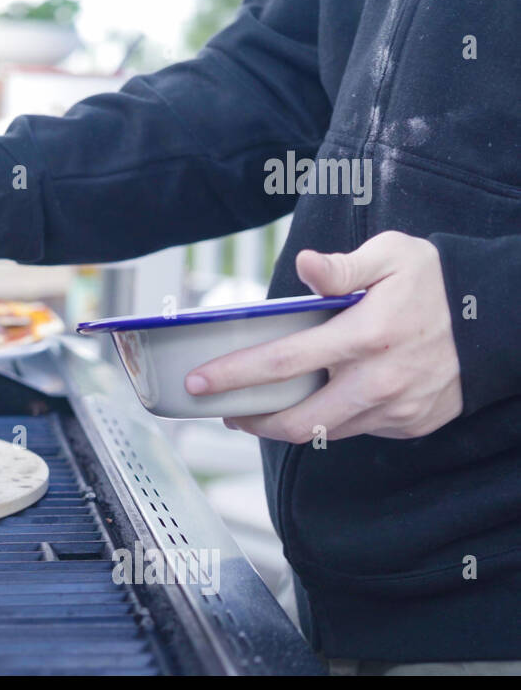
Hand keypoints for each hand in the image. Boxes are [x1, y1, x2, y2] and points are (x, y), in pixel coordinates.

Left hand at [185, 231, 462, 442]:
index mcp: (366, 335)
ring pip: (324, 432)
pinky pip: (355, 430)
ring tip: (261, 406)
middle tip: (225, 407)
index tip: (198, 382)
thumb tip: (304, 264)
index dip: (233, 375)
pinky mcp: (408, 424)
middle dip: (250, 419)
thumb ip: (343, 266)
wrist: (499, 318)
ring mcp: (396, 409)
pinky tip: (319, 400)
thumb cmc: (437, 282)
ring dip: (286, 424)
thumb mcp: (393, 256)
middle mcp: (379, 381)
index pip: (282, 363)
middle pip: (296, 420)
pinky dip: (330, 420)